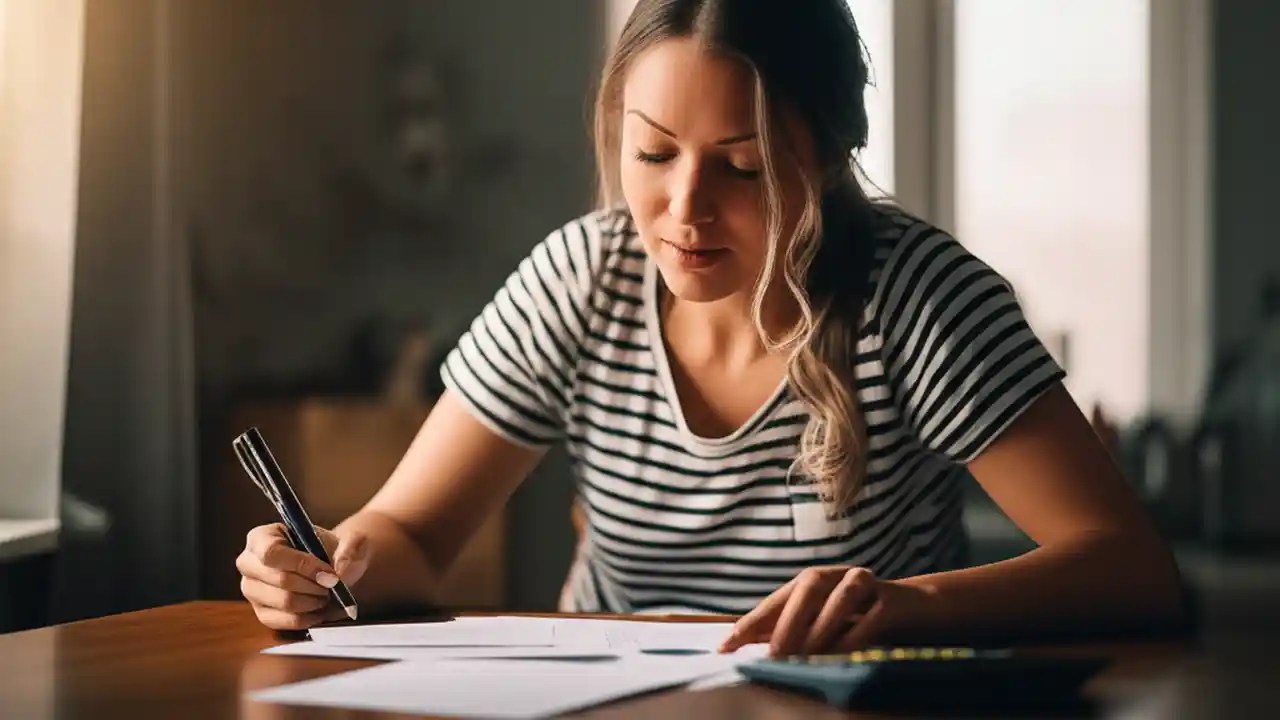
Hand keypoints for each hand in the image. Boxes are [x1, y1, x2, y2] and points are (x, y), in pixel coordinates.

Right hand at [236, 523, 370, 629]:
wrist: (329, 568)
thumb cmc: (330, 549)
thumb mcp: (348, 541)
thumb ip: (350, 550)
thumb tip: (341, 571)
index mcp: (261, 537)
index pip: (271, 554)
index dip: (302, 565)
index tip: (329, 574)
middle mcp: (248, 563)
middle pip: (279, 580)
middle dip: (313, 585)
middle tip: (332, 585)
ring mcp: (251, 590)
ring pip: (283, 603)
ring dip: (312, 601)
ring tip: (327, 595)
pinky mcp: (261, 612)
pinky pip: (283, 621)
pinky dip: (308, 618)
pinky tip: (320, 609)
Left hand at [719, 566, 935, 656]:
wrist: (914, 609)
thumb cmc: (859, 618)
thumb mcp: (821, 625)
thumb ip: (788, 630)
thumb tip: (748, 645)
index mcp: (813, 581)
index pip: (776, 599)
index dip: (750, 622)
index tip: (726, 647)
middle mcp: (836, 575)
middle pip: (807, 585)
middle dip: (786, 620)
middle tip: (773, 654)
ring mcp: (866, 582)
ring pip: (841, 594)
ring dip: (821, 625)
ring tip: (805, 654)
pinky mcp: (892, 598)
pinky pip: (873, 613)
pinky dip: (856, 633)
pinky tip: (842, 653)